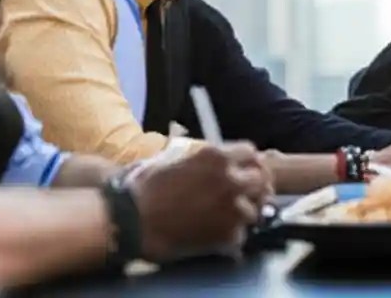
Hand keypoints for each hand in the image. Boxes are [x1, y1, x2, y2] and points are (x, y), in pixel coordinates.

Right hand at [131, 142, 264, 261]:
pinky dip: (231, 236)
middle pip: (261, 180)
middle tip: (248, 196)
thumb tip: (217, 159)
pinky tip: (217, 235)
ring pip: (254, 210)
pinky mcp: (227, 234)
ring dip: (243, 214)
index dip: (249, 163)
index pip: (251, 153)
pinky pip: (241, 235)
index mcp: (216, 156)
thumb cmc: (142, 187)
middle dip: (256, 187)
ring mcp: (231, 207)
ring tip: (229, 218)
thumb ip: (203, 158)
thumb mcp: (175, 158)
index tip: (246, 170)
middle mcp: (230, 179)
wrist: (129, 220)